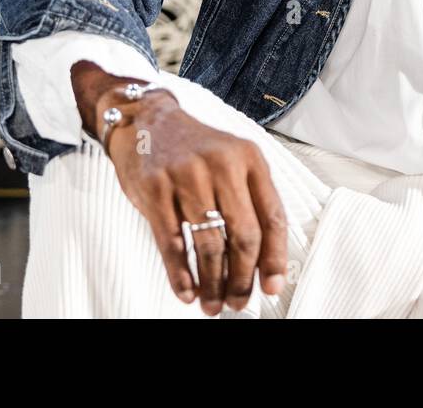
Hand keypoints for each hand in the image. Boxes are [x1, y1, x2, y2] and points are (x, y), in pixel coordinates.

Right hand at [70, 61, 289, 315]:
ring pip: (208, 244)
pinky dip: (180, 273)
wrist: (147, 119)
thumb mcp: (233, 159)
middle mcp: (222, 165)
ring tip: (213, 303)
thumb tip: (265, 260)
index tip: (273, 285)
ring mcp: (186, 176)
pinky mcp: (154, 189)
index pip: (273, 216)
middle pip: (243, 235)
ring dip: (213, 282)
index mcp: (250, 159)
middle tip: (239, 302)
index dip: (275, 257)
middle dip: (243, 278)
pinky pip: (171, 242)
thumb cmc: (196, 148)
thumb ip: (251, 200)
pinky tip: (187, 290)